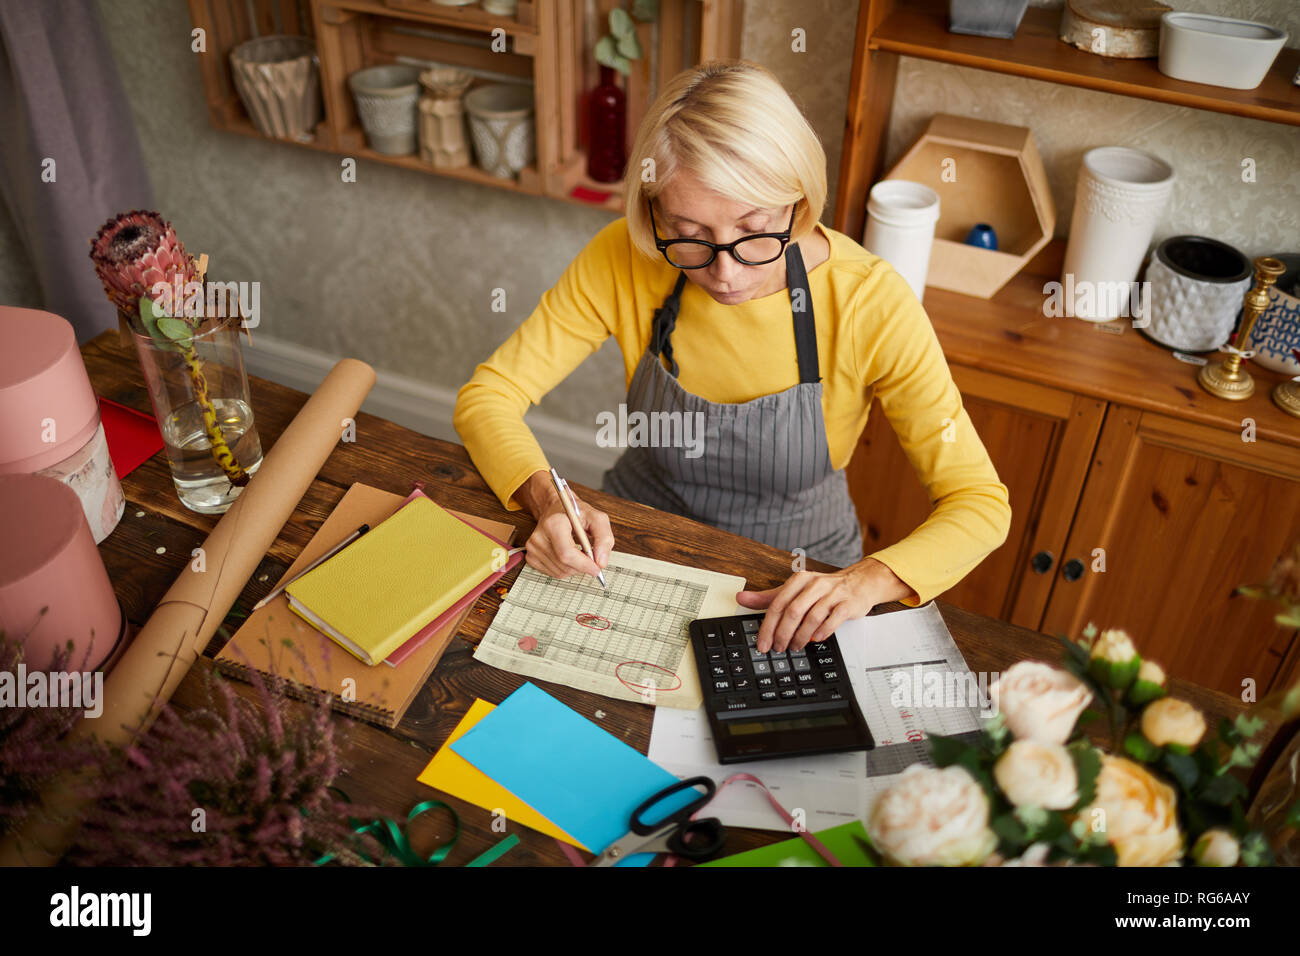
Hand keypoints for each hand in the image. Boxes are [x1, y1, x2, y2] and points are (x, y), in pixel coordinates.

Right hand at [514, 469, 613, 580]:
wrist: (556, 510)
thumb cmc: (575, 513)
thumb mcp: (596, 519)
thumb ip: (604, 539)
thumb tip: (601, 562)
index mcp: (553, 523)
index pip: (566, 553)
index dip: (584, 564)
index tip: (597, 568)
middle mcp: (539, 536)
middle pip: (565, 565)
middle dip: (582, 566)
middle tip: (590, 556)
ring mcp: (533, 548)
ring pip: (560, 572)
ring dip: (575, 568)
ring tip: (578, 551)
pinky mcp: (531, 557)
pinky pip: (554, 573)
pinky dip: (565, 569)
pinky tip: (568, 555)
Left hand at [736, 558, 916, 652]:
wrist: (859, 583)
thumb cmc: (824, 589)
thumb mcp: (795, 590)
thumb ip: (769, 597)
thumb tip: (741, 598)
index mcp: (799, 580)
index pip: (777, 604)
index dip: (768, 626)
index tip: (762, 643)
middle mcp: (815, 585)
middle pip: (792, 612)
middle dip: (782, 634)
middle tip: (778, 648)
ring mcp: (832, 594)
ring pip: (811, 618)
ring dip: (800, 637)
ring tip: (795, 647)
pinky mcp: (847, 604)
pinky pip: (832, 620)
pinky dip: (822, 632)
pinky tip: (815, 640)